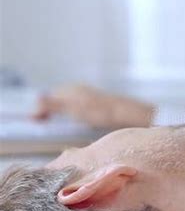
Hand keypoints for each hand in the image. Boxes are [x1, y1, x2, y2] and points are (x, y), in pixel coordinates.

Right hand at [32, 84, 154, 128]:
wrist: (124, 113)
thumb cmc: (98, 111)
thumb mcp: (73, 109)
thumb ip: (54, 104)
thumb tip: (36, 98)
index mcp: (70, 89)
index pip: (49, 97)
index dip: (40, 108)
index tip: (34, 120)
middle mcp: (78, 89)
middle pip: (57, 97)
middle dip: (47, 108)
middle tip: (40, 121)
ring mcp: (87, 94)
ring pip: (66, 101)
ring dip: (57, 110)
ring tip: (51, 120)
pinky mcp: (95, 102)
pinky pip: (76, 104)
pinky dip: (68, 110)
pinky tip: (72, 118)